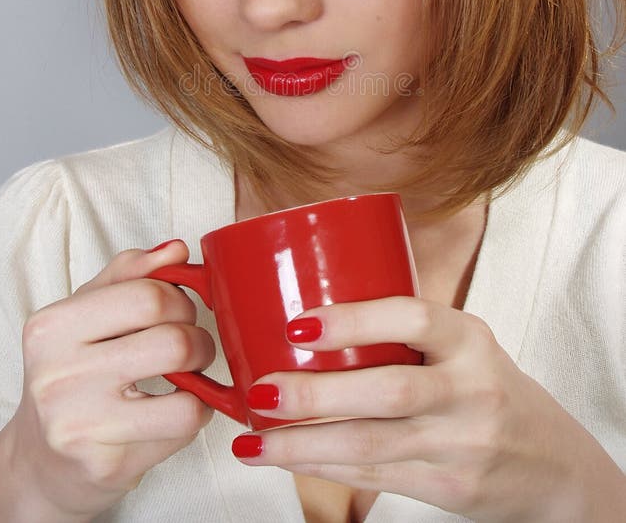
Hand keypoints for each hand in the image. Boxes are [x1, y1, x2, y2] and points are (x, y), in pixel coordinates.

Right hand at [0, 240, 213, 520]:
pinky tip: (174, 411)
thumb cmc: (72, 375)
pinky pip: (182, 428)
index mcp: (52, 327)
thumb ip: (130, 274)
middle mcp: (58, 375)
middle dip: (199, 340)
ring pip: (187, 391)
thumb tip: (177, 250)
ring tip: (189, 378)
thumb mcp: (86, 314)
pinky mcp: (106, 464)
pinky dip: (194, 415)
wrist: (41, 461)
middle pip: (172, 341)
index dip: (180, 301)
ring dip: (202, 381)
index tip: (179, 312)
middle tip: (192, 346)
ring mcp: (81, 424)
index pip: (149, 295)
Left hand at [233, 298, 625, 521]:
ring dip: (303, 445)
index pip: (414, 317)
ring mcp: (462, 443)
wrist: (551, 464)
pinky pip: (376, 477)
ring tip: (252, 440)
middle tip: (260, 390)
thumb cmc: (485, 385)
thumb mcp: (463, 345)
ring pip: (372, 446)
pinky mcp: (450, 488)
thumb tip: (306, 313)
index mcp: (469, 338)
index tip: (296, 326)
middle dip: (315, 396)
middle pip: (387, 392)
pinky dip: (325, 468)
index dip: (353, 319)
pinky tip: (288, 460)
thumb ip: (404, 331)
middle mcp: (471, 389)